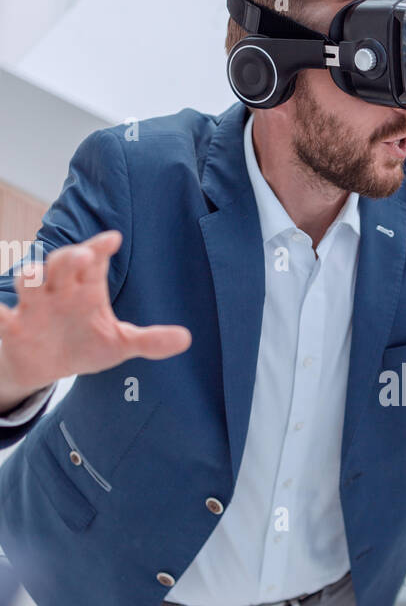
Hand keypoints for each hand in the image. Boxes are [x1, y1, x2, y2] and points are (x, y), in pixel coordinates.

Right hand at [0, 231, 190, 409]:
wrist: (46, 367)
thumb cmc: (84, 344)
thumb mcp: (120, 344)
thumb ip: (150, 340)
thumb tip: (186, 338)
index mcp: (86, 287)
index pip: (94, 259)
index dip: (101, 247)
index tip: (113, 239)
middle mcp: (59, 290)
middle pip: (62, 263)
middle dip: (70, 257)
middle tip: (84, 254)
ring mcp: (35, 307)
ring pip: (28, 283)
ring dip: (29, 277)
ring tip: (34, 277)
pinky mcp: (14, 327)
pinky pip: (2, 317)